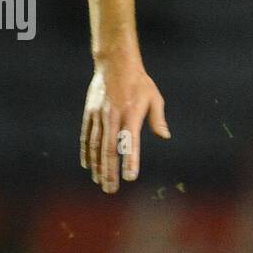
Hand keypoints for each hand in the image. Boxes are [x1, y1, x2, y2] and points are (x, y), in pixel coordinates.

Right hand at [80, 62, 170, 192]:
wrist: (115, 62)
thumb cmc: (139, 81)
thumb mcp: (154, 97)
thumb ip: (158, 118)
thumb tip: (165, 136)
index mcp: (132, 114)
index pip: (130, 142)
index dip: (130, 160)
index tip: (130, 177)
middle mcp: (114, 116)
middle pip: (110, 149)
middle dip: (110, 171)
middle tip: (111, 190)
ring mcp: (99, 115)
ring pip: (97, 145)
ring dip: (98, 165)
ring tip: (100, 182)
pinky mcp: (90, 112)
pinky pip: (87, 136)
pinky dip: (87, 152)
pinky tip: (88, 166)